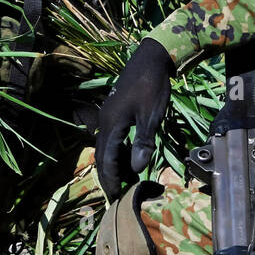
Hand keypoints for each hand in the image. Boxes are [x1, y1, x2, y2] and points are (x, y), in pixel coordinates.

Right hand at [95, 38, 172, 199]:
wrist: (151, 59)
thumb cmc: (152, 87)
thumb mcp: (151, 116)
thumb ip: (142, 142)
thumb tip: (136, 168)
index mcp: (111, 124)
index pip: (107, 159)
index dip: (111, 178)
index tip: (117, 195)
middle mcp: (104, 121)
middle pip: (101, 155)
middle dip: (108, 175)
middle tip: (117, 193)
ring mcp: (107, 116)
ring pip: (104, 147)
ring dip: (112, 164)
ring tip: (122, 180)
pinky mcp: (114, 112)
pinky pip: (110, 138)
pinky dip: (115, 152)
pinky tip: (126, 158)